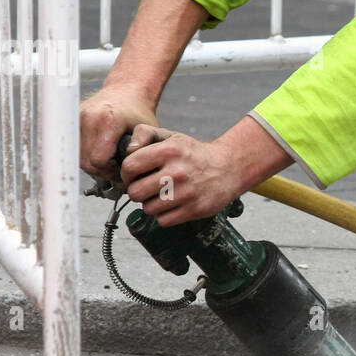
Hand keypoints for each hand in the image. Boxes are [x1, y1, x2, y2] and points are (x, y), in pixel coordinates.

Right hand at [80, 86, 157, 180]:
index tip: (122, 174)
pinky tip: (100, 154)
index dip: (111, 173)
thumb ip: (142, 152)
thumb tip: (131, 175)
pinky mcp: (72, 121)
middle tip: (117, 172)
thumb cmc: (138, 112)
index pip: (99, 161)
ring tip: (109, 163)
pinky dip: (86, 155)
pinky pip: (75, 148)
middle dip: (102, 172)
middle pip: (86, 162)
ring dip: (93, 165)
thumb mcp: (148, 132)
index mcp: (108, 120)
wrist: (126, 91)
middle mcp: (89, 118)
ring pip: (78, 157)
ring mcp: (78, 119)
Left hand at [121, 117, 294, 225]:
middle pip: (135, 192)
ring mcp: (187, 193)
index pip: (130, 166)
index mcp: (170, 150)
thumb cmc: (193, 153)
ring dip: (151, 204)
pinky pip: (164, 220)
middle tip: (145, 188)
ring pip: (148, 209)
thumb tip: (127, 150)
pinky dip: (164, 215)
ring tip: (161, 196)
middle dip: (136, 191)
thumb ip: (145, 134)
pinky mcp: (195, 209)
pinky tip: (172, 205)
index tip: (133, 175)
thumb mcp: (171, 137)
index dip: (126, 173)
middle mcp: (178, 172)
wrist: (228, 168)